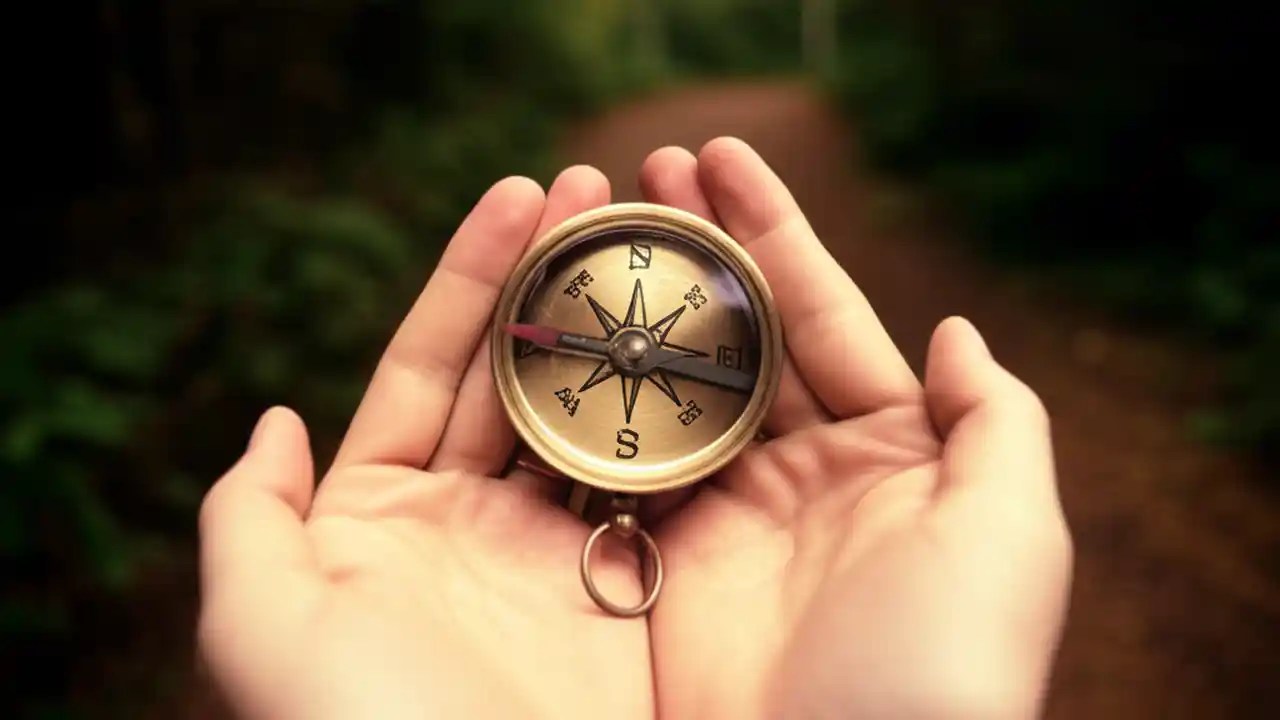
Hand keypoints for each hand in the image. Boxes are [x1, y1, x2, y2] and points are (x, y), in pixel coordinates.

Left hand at [197, 168, 654, 718]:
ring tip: (664, 248)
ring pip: (594, 418)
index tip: (517, 193)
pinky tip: (710, 351)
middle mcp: (473, 524)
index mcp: (384, 514)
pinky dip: (684, 420)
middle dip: (558, 282)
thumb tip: (275, 416)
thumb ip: (248, 517)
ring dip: (625, 335)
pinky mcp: (629, 594)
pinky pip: (659, 487)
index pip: (431, 366)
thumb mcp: (261, 622)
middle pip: (521, 376)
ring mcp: (558, 556)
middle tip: (603, 192)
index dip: (471, 276)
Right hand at [636, 140, 1072, 718]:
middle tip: (641, 170)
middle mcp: (802, 473)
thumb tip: (955, 330)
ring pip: (673, 384)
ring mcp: (724, 514)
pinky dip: (589, 397)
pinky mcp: (659, 562)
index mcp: (888, 451)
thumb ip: (995, 419)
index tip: (719, 156)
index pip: (821, 313)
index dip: (774, 231)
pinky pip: (619, 460)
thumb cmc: (947, 656)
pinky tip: (555, 332)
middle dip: (694, 248)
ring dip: (635, 306)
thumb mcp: (1009, 528)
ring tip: (585, 226)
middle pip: (737, 335)